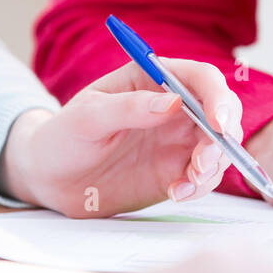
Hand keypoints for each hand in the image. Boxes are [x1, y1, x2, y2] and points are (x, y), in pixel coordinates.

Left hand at [0, 59, 241, 216]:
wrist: (50, 179)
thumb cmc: (62, 137)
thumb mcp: (87, 118)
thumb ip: (128, 108)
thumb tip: (173, 103)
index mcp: (151, 79)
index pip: (201, 79)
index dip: (218, 97)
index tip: (218, 124)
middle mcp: (172, 106)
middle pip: (222, 112)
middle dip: (223, 137)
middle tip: (202, 163)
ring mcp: (176, 140)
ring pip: (219, 147)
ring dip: (213, 166)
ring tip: (185, 184)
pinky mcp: (175, 170)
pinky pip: (203, 176)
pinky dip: (199, 186)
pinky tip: (176, 193)